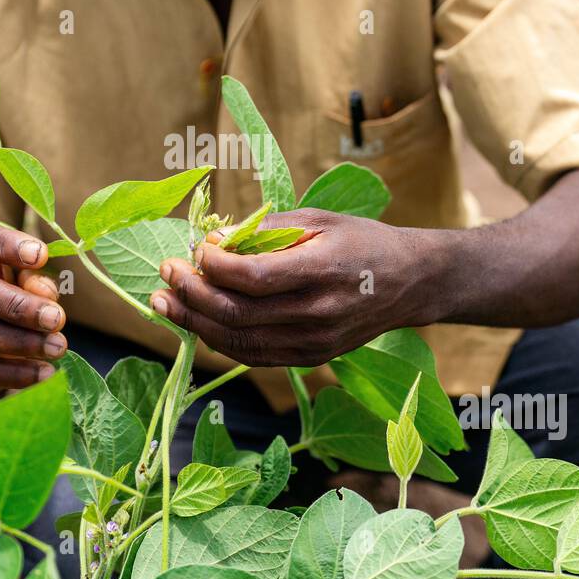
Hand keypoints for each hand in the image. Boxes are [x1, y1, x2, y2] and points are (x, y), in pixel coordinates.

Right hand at [0, 224, 67, 393]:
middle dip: (18, 306)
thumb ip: (35, 280)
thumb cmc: (7, 295)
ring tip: (58, 347)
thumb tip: (46, 292)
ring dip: (22, 342)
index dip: (7, 246)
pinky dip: (14, 373)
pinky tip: (44, 372)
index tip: (41, 255)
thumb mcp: (23, 280)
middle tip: (56, 318)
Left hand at [150, 208, 429, 366]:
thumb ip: (266, 228)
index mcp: (323, 271)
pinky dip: (220, 340)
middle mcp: (318, 313)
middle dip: (193, 294)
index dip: (216, 266)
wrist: (412, 283)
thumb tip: (214, 239)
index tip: (196, 249)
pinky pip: (254, 355)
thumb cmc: (362, 241)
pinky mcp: (311, 358)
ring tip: (166, 302)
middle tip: (166, 272)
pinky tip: (197, 322)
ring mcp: (315, 342)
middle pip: (239, 313)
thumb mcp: (319, 220)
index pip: (254, 277)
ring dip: (195, 322)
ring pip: (240, 341)